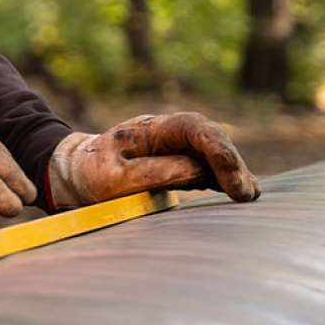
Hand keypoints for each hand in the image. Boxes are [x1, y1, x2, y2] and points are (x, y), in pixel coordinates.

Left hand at [47, 112, 260, 209]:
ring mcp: (174, 147)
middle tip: (246, 193)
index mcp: (150, 129)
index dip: (218, 150)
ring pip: (212, 151)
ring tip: (250, 195)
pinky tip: (242, 193)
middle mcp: (167, 133)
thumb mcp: (116, 177)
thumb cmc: (91, 174)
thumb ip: (157, 171)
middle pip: (210, 138)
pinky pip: (207, 166)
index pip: (194, 128)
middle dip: (232, 163)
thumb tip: (197, 170)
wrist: (74, 173)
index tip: (231, 180)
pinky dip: (225, 178)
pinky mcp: (177, 164)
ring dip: (233, 171)